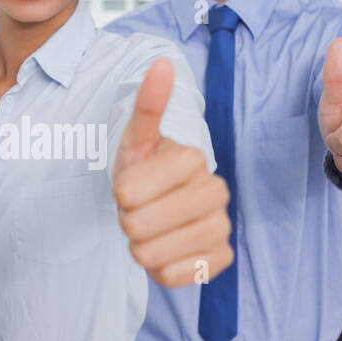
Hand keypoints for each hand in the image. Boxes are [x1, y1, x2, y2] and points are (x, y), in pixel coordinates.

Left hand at [112, 58, 233, 287]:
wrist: (164, 205)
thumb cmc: (145, 170)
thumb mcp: (136, 140)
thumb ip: (147, 105)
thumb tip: (162, 64)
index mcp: (194, 158)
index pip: (128, 193)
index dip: (119, 195)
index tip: (130, 188)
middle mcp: (216, 191)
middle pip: (138, 226)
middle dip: (128, 222)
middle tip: (140, 211)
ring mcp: (222, 226)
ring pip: (152, 255)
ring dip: (140, 247)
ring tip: (151, 230)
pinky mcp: (222, 258)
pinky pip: (174, 277)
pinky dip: (159, 270)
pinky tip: (166, 252)